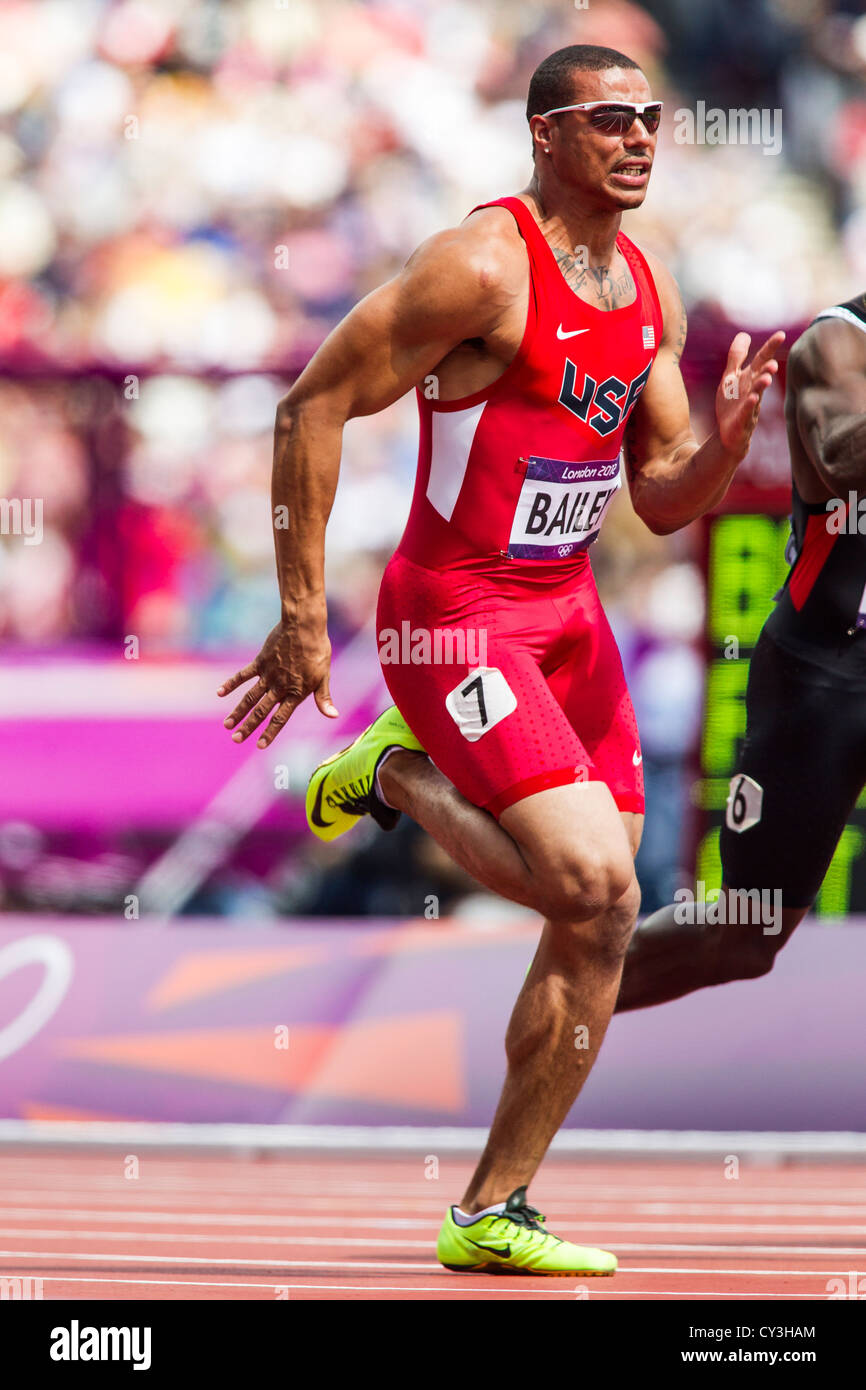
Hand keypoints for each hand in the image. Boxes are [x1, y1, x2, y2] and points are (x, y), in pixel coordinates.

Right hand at [217, 601, 337, 747]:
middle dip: (248, 727)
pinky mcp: (261, 662)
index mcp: (295, 693)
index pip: (280, 718)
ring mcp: (268, 674)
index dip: (270, 733)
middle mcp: (279, 686)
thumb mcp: (323, 676)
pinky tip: (220, 692)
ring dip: (238, 711)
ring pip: (250, 697)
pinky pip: (243, 675)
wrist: (304, 626)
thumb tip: (333, 716)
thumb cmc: (318, 651)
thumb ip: (323, 698)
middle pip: (261, 711)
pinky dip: (232, 683)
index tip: (260, 746)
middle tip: (236, 739)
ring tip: (227, 725)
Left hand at [715, 330, 784, 459]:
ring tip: (766, 378)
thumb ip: (736, 357)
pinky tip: (753, 398)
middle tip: (773, 362)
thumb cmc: (732, 404)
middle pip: (762, 377)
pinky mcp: (742, 420)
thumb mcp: (730, 377)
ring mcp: (750, 406)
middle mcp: (753, 390)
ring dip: (761, 386)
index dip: (770, 347)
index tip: (781, 334)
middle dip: (768, 369)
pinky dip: (750, 405)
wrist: (728, 434)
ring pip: (757, 394)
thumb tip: (744, 334)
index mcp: (750, 378)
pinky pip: (747, 412)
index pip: (762, 360)